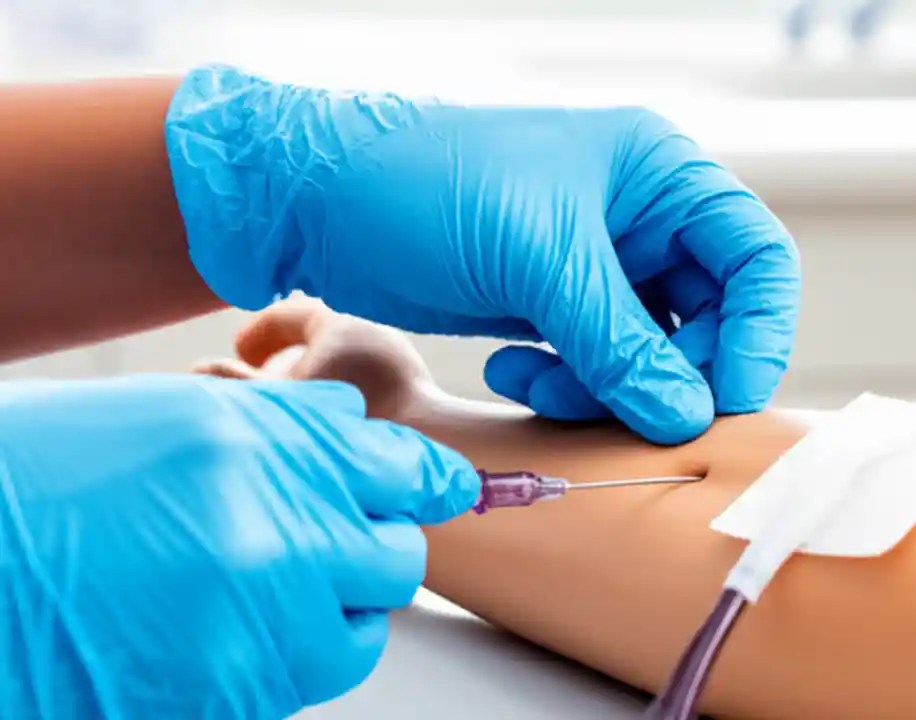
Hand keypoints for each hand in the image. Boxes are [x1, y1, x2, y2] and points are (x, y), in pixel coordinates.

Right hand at [0, 375, 477, 716]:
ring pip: (365, 629)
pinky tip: (234, 628)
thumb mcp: (178, 418)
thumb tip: (357, 426)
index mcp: (269, 452)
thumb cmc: (55, 481)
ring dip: (337, 610)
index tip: (439, 489)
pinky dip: (291, 654)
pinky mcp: (236, 694)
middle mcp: (279, 538)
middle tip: (320, 543)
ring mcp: (260, 625)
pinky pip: (310, 677)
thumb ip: (286, 424)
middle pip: (397, 557)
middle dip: (369, 549)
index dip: (426, 481)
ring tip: (271, 590)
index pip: (405, 469)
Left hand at [166, 65, 800, 444]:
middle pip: (714, 318)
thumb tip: (686, 415)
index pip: (754, 256)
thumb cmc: (422, 185)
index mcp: (657, 172)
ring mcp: (599, 267)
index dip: (760, 331)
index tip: (731, 397)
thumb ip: (620, 342)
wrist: (315, 203)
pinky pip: (600, 367)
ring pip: (654, 355)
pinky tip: (512, 372)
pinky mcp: (556, 307)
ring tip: (542, 385)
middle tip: (636, 411)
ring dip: (612, 389)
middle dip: (676, 373)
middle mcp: (641, 218)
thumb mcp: (536, 258)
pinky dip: (570, 387)